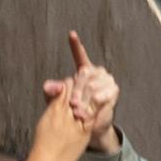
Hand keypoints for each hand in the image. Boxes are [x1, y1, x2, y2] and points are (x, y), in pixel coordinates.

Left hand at [39, 29, 119, 152]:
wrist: (91, 126)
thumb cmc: (74, 111)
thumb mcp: (60, 101)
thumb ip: (53, 92)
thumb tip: (47, 86)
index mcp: (84, 69)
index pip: (79, 55)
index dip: (75, 45)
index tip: (71, 34)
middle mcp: (96, 71)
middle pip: (83, 75)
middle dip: (76, 91)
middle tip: (71, 105)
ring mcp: (106, 79)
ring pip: (92, 86)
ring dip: (84, 101)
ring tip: (78, 112)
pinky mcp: (113, 90)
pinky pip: (103, 94)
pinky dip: (94, 105)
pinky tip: (90, 112)